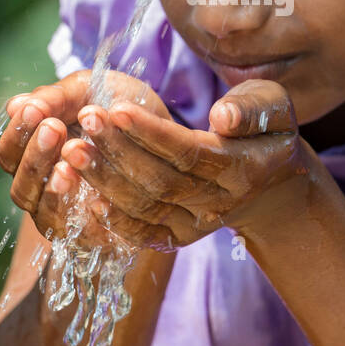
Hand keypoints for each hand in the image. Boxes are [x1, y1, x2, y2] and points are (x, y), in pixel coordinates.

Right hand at [0, 69, 171, 249]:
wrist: (166, 132)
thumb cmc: (119, 106)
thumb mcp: (90, 92)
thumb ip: (56, 99)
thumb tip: (16, 106)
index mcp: (36, 155)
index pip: (10, 154)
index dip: (18, 135)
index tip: (36, 111)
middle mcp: (45, 191)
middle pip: (22, 188)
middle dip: (35, 158)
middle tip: (54, 128)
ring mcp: (68, 216)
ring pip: (46, 216)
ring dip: (54, 190)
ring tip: (68, 164)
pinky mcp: (97, 237)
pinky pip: (82, 240)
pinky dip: (85, 223)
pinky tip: (95, 200)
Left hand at [56, 79, 321, 251]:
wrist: (270, 182)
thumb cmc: (264, 131)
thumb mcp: (272, 108)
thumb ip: (251, 109)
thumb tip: (222, 117)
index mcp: (242, 168)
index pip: (188, 152)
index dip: (149, 132)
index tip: (113, 108)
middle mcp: (220, 202)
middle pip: (160, 180)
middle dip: (118, 150)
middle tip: (85, 119)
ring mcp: (199, 224)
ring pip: (145, 206)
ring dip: (105, 180)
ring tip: (72, 149)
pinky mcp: (181, 238)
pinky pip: (144, 233)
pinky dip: (114, 220)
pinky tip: (84, 195)